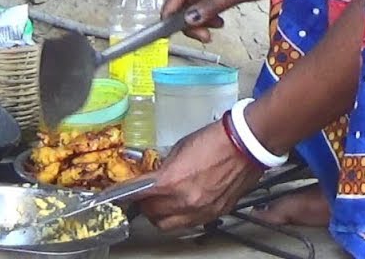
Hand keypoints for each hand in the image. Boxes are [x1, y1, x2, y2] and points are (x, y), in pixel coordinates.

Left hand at [136, 121, 263, 230]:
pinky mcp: (216, 213)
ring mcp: (202, 211)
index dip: (125, 193)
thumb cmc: (216, 140)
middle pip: (152, 214)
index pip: (138, 194)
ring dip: (160, 215)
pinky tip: (182, 205)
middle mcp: (185, 202)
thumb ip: (165, 167)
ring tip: (161, 203)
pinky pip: (190, 223)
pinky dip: (181, 216)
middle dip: (144, 205)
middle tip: (143, 196)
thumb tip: (156, 177)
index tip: (118, 193)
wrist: (246, 144)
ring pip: (169, 225)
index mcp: (172, 182)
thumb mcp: (180, 149)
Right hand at [164, 0, 268, 42]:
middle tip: (201, 36)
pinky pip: (209, 1)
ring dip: (200, 18)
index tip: (166, 27)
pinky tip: (219, 22)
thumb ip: (214, 4)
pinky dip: (210, 14)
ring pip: (197, 1)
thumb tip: (191, 18)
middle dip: (188, 18)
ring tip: (211, 32)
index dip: (171, 8)